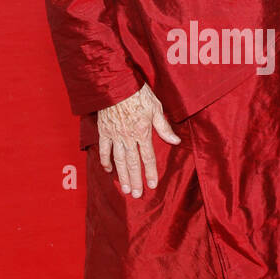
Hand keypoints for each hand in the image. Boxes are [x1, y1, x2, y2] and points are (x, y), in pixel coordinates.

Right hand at [97, 81, 180, 196]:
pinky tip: (108, 171)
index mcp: (143, 132)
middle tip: (136, 194)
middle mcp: (128, 137)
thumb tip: (176, 141)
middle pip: (133, 163)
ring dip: (122, 176)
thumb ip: (164, 127)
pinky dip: (105, 161)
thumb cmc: (137, 93)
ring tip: (125, 189)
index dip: (151, 172)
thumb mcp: (155, 107)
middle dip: (135, 180)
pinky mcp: (104, 131)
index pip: (148, 157)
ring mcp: (115, 135)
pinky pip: (104, 149)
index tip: (153, 185)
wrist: (115, 83)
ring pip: (119, 160)